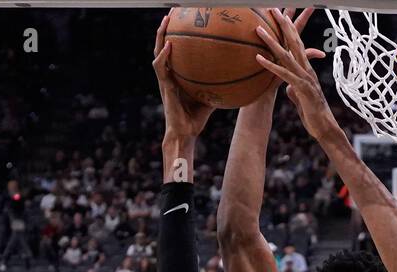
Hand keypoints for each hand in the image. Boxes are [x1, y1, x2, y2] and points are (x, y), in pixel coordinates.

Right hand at [152, 11, 214, 141]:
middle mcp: (169, 73)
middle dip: (167, 27)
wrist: (185, 133)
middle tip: (174, 10)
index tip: (185, 18)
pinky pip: (160, 67)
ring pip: (158, 51)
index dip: (178, 33)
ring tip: (166, 21)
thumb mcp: (211, 97)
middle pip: (164, 43)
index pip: (176, 49)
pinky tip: (170, 45)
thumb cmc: (197, 118)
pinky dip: (164, 56)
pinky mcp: (163, 86)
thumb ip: (219, 85)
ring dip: (160, 35)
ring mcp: (164, 79)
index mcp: (177, 74)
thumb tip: (238, 76)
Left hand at [253, 8, 335, 140]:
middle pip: (294, 42)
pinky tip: (259, 58)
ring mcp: (305, 78)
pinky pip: (284, 74)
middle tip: (273, 10)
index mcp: (307, 70)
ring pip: (286, 55)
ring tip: (259, 30)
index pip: (298, 45)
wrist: (325, 128)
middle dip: (284, 25)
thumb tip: (288, 87)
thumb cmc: (314, 115)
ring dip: (271, 42)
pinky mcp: (301, 88)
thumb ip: (294, 90)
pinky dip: (271, 65)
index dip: (290, 30)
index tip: (282, 16)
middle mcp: (307, 70)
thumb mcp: (301, 99)